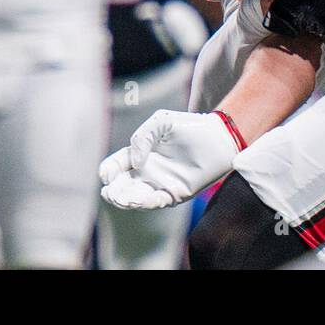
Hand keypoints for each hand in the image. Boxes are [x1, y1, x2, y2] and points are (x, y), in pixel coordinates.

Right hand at [99, 110, 242, 209]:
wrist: (217, 138)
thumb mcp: (161, 122)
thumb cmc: (190, 127)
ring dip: (126, 200)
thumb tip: (135, 162)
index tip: (107, 175)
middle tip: (110, 192)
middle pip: (122, 185)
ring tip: (120, 198)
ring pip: (136, 197)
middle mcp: (147, 171)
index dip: (109, 171)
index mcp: (140, 153)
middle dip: (113, 191)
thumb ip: (142, 136)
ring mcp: (159, 184)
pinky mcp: (174, 194)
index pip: (117, 165)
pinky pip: (156, 201)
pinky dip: (145, 202)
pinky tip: (137, 200)